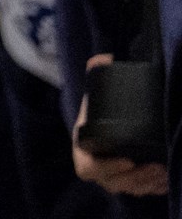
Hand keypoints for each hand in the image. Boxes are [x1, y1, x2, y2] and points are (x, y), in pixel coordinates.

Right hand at [74, 55, 169, 195]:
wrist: (99, 121)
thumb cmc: (96, 110)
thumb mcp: (94, 92)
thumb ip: (96, 74)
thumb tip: (103, 59)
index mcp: (83, 148)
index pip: (88, 168)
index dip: (107, 168)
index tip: (128, 160)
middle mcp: (96, 166)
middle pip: (112, 183)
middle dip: (135, 178)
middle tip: (155, 167)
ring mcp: (112, 176)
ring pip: (128, 189)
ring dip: (147, 183)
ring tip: (164, 171)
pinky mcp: (128, 181)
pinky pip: (140, 191)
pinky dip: (154, 188)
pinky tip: (166, 180)